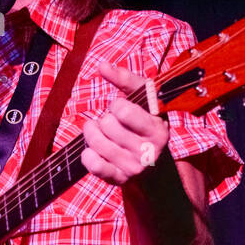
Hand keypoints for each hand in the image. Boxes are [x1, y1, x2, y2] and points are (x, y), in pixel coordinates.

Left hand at [81, 61, 169, 184]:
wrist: (154, 163)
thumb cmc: (145, 123)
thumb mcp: (144, 100)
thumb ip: (125, 80)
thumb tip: (101, 65)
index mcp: (158, 130)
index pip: (123, 111)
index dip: (116, 106)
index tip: (121, 109)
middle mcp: (148, 151)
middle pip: (107, 125)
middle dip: (104, 119)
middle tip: (110, 122)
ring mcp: (134, 168)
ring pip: (96, 143)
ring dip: (92, 133)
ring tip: (98, 131)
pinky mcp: (119, 179)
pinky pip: (94, 165)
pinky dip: (87, 155)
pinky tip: (92, 150)